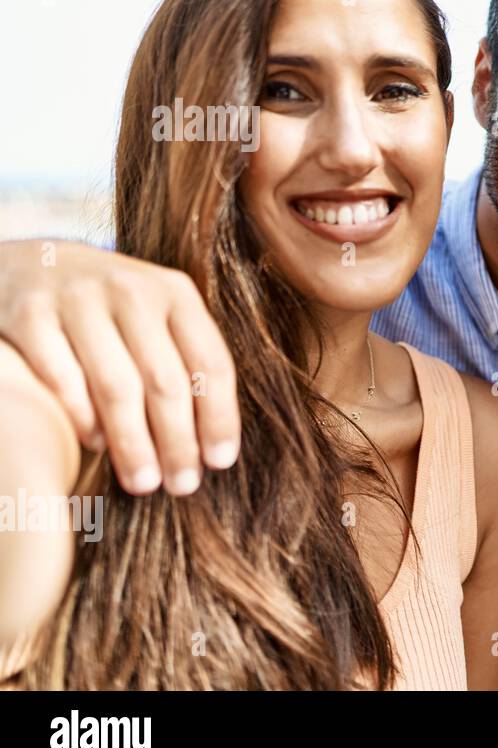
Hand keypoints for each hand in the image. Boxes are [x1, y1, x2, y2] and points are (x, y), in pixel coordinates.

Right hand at [0, 240, 238, 493]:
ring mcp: (77, 299)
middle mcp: (131, 290)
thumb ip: (186, 359)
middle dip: (177, 440)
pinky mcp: (29, 314)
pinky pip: (61, 378)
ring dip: (133, 442)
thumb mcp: (156, 315)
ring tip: (143, 482)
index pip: (210, 362)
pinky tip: (95, 445)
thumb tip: (216, 441)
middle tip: (182, 486)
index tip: (220, 462)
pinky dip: (81, 417)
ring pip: (116, 385)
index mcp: (175, 292)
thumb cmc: (110, 307)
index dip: (220, 417)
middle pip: (166, 380)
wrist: (32, 261)